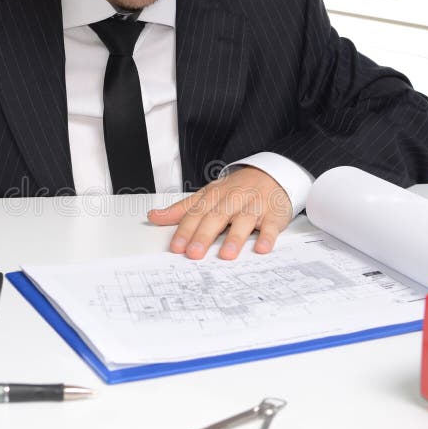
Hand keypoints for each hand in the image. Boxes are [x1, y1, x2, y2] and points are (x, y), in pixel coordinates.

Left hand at [147, 167, 292, 259]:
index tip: (177, 247)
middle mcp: (233, 200)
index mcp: (214, 196)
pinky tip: (261, 248)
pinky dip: (267, 236)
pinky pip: (271, 226)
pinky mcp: (274, 214)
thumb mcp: (207, 195)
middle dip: (204, 235)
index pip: (196, 214)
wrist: (271, 173)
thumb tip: (154, 217)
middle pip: (217, 217)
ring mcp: (254, 206)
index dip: (186, 230)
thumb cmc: (236, 189)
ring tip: (226, 254)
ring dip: (235, 237)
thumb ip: (182, 209)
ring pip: (244, 221)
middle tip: (195, 253)